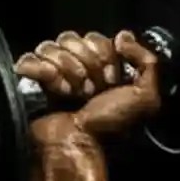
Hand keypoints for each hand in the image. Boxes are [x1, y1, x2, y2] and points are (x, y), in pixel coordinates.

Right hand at [15, 30, 159, 141]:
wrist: (76, 144)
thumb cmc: (109, 126)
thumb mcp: (146, 98)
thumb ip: (149, 62)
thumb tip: (124, 36)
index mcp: (103, 67)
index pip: (97, 38)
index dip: (105, 58)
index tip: (111, 82)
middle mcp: (77, 65)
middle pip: (73, 38)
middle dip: (86, 67)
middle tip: (91, 91)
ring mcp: (52, 69)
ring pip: (51, 46)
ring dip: (66, 73)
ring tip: (73, 95)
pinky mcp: (30, 76)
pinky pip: (31, 58)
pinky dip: (43, 74)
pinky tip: (54, 91)